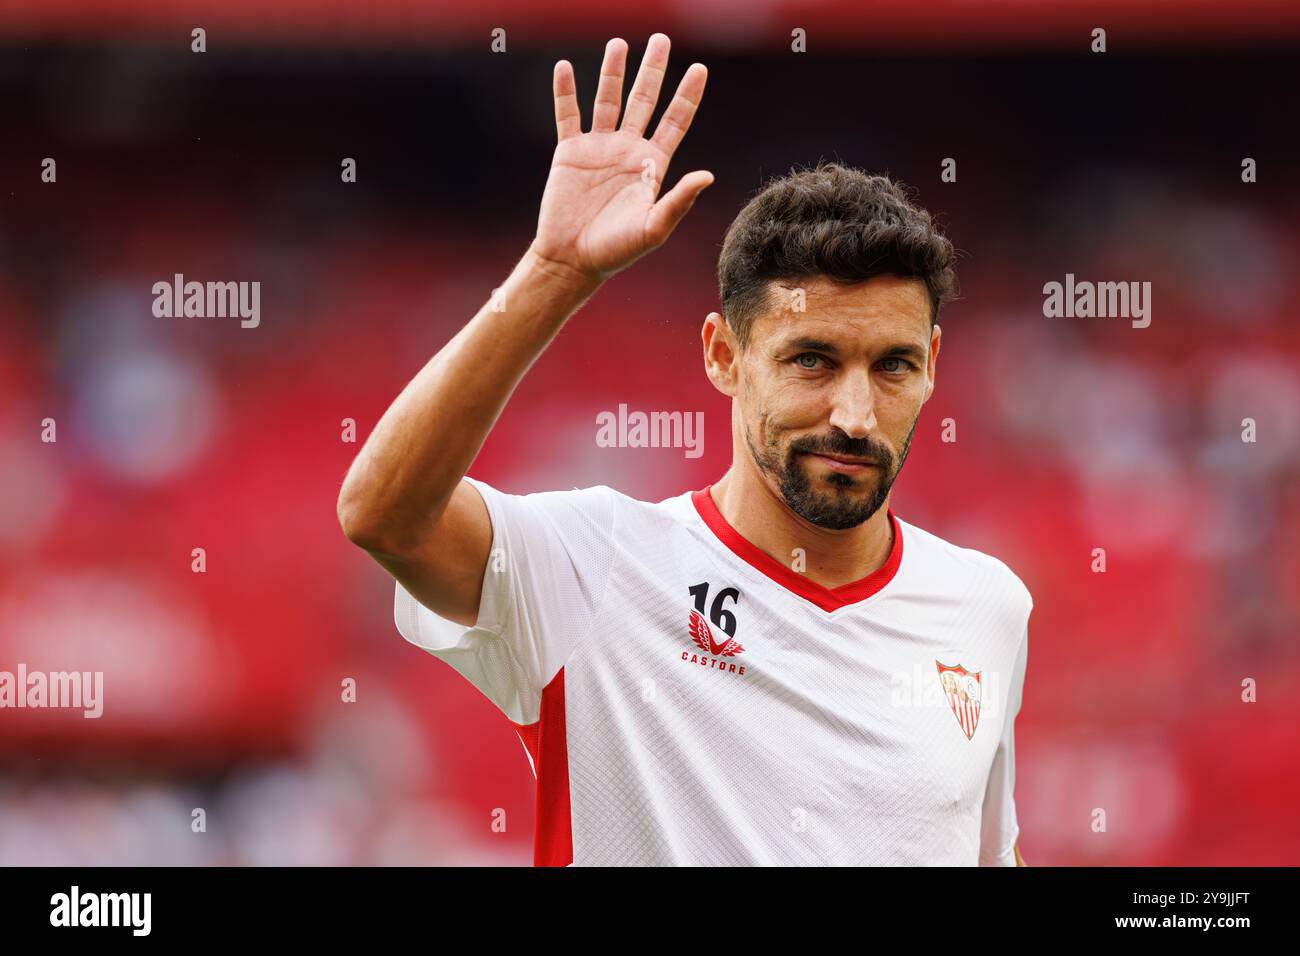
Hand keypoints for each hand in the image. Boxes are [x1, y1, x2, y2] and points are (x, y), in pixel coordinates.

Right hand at [530, 34, 712, 283]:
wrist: (572, 260)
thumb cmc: (616, 250)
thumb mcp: (653, 228)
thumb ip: (679, 201)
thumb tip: (708, 176)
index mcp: (652, 166)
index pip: (675, 122)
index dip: (687, 96)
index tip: (700, 69)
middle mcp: (627, 151)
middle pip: (643, 101)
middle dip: (653, 70)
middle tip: (661, 39)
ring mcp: (598, 148)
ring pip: (607, 100)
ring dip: (612, 72)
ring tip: (618, 43)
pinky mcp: (569, 152)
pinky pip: (568, 115)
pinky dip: (565, 91)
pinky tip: (565, 66)